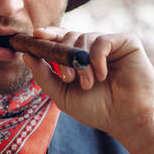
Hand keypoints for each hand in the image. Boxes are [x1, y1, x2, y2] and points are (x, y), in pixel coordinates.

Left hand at [20, 27, 153, 147]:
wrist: (126, 119)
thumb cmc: (97, 109)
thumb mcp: (63, 95)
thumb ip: (44, 76)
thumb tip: (26, 55)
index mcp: (79, 57)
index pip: (61, 39)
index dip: (48, 34)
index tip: (36, 35)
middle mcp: (94, 48)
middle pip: (70, 36)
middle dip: (64, 56)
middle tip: (69, 78)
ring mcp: (111, 44)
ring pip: (85, 37)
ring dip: (83, 63)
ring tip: (89, 83)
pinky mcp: (127, 42)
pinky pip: (104, 40)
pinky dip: (98, 57)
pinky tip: (101, 75)